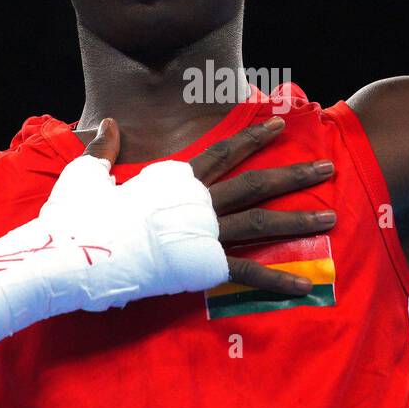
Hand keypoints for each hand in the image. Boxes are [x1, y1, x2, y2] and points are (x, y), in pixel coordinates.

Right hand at [81, 116, 334, 296]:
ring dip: (299, 219)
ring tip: (332, 218)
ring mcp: (204, 232)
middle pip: (256, 183)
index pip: (223, 152)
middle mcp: (199, 200)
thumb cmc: (78, 217)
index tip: (278, 126)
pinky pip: (248, 272)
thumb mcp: (88, 175)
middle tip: (327, 169)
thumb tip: (108, 123)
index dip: (252, 138)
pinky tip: (306, 284)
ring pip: (262, 221)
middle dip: (294, 175)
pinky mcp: (204, 265)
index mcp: (176, 179)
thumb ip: (104, 149)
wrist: (76, 252)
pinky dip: (277, 280)